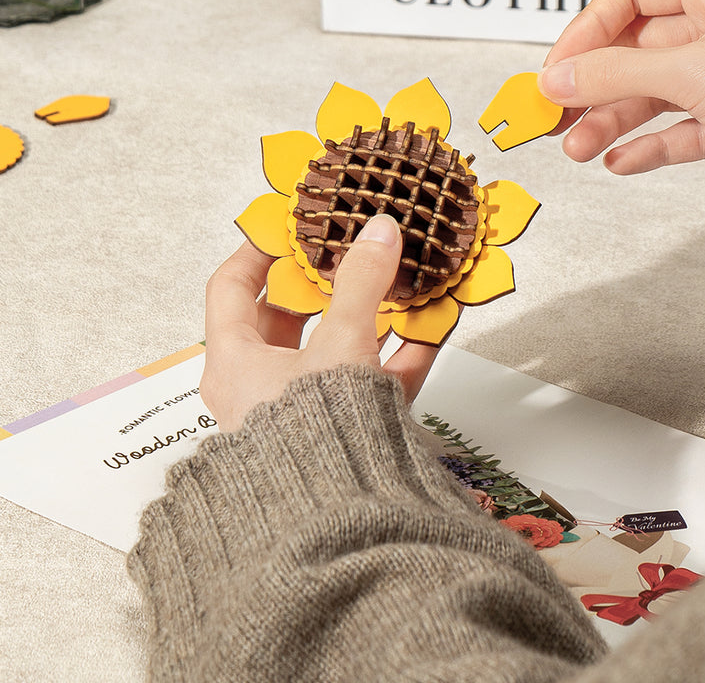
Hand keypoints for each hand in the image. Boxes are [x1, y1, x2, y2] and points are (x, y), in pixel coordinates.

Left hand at [200, 215, 442, 431]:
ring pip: (333, 349)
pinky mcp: (342, 431)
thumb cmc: (316, 439)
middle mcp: (260, 388)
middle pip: (286, 318)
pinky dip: (396, 355)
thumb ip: (361, 284)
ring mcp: (303, 411)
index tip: (285, 226)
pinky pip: (366, 382)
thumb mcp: (340, 345)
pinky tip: (429, 330)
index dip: (256, 250)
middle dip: (322, 283)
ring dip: (368, 316)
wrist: (344, 524)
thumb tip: (378, 233)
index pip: (231, 288)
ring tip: (395, 282)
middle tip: (346, 252)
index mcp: (236, 363)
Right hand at [538, 0, 704, 193]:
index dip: (587, 30)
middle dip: (593, 88)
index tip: (558, 69)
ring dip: (610, 123)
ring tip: (579, 147)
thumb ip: (615, 72)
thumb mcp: (692, 71)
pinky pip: (677, 130)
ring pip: (652, 95)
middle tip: (555, 114)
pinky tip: (621, 160)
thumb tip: (560, 77)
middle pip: (634, 50)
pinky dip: (645, 146)